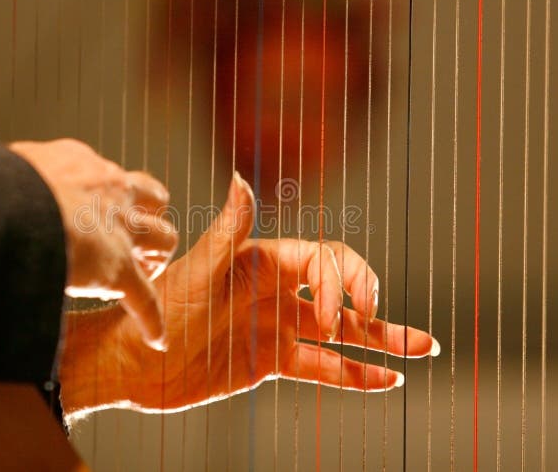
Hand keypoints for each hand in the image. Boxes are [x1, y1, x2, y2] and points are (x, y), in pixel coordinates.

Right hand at [0, 93, 176, 349]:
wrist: (12, 212)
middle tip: (135, 241)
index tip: (102, 212)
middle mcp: (112, 192)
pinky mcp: (121, 270)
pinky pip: (147, 299)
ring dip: (157, 258)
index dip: (111, 195)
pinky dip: (151, 318)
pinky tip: (157, 337)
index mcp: (82, 165)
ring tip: (145, 275)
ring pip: (164, 239)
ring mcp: (121, 231)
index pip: (111, 175)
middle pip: (153, 199)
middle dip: (148, 219)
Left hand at [58, 173, 438, 416]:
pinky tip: (386, 380)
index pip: (322, 261)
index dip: (340, 284)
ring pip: (342, 332)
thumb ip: (228, 230)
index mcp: (263, 262)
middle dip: (372, 302)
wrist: (134, 364)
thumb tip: (240, 178)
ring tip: (424, 348)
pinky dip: (355, 375)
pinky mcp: (272, 361)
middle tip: (383, 324)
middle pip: (342, 290)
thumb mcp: (196, 271)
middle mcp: (277, 291)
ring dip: (382, 338)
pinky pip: (323, 367)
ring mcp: (278, 327)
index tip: (338, 316)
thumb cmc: (158, 313)